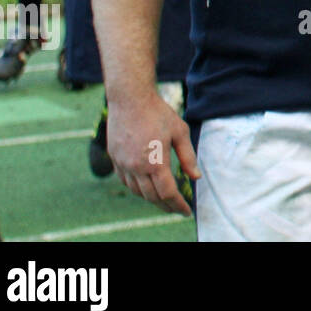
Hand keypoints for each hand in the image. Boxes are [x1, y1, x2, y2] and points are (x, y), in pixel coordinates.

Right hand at [107, 91, 200, 215]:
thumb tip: (195, 177)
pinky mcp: (114, 159)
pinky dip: (137, 188)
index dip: (178, 205)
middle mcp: (136, 167)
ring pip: (137, 191)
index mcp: (154, 162)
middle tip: (177, 209)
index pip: (167, 193)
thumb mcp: (180, 132)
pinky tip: (145, 186)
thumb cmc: (158, 113)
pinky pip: (126, 181)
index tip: (186, 211)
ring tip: (164, 200)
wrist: (130, 99)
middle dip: (166, 206)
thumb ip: (188, 157)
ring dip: (151, 198)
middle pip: (152, 197)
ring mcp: (122, 164)